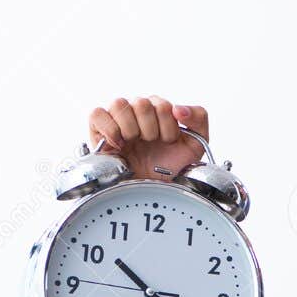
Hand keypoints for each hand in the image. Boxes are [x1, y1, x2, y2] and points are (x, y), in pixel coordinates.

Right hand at [88, 97, 208, 179]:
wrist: (151, 193)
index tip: (168, 142)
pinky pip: (97, 113)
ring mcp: (117, 120)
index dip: (168, 125)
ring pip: (119, 104)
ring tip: (134, 144)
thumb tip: (179, 108)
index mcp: (157, 112)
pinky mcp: (97, 130)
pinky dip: (109, 128)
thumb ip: (199, 117)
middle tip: (151, 145)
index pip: (162, 103)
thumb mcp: (195, 144)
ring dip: (131, 128)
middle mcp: (136, 113)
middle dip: (151, 129)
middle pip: (142, 103)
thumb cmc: (170, 169)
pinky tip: (119, 143)